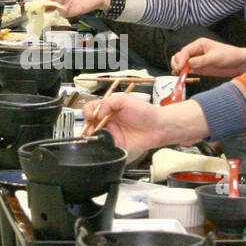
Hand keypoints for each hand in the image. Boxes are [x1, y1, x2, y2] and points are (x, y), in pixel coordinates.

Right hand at [82, 95, 209, 154]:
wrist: (158, 126)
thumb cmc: (146, 112)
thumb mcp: (125, 99)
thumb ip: (108, 103)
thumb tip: (97, 113)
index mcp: (109, 108)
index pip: (91, 109)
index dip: (88, 112)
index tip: (91, 115)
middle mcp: (109, 120)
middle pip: (90, 123)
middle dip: (87, 125)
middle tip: (90, 127)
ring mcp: (112, 132)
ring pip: (95, 135)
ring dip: (91, 135)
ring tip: (94, 134)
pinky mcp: (116, 143)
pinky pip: (104, 145)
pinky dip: (100, 144)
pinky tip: (102, 140)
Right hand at [170, 38, 245, 77]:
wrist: (240, 63)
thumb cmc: (230, 55)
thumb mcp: (216, 57)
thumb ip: (202, 61)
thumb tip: (189, 64)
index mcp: (199, 44)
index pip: (185, 51)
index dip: (180, 59)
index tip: (179, 67)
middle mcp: (196, 51)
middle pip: (180, 56)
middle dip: (177, 63)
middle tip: (178, 71)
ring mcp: (197, 60)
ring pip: (182, 63)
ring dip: (178, 68)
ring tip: (178, 74)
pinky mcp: (199, 68)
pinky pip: (187, 70)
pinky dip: (182, 73)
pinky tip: (181, 76)